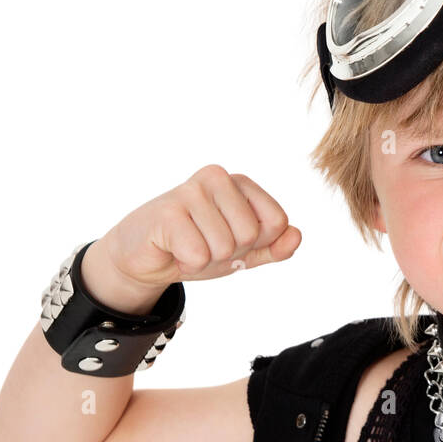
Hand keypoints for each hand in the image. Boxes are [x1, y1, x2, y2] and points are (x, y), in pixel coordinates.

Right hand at [95, 164, 301, 290]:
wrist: (146, 258)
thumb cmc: (197, 247)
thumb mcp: (244, 252)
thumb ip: (274, 246)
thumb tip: (296, 235)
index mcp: (240, 183)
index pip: (277, 222)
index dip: (257, 243)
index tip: (231, 239)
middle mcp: (217, 178)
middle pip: (251, 233)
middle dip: (229, 252)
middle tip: (204, 243)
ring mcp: (191, 191)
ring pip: (225, 246)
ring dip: (207, 259)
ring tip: (187, 245)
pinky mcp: (168, 212)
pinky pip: (198, 254)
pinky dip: (188, 263)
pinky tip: (173, 249)